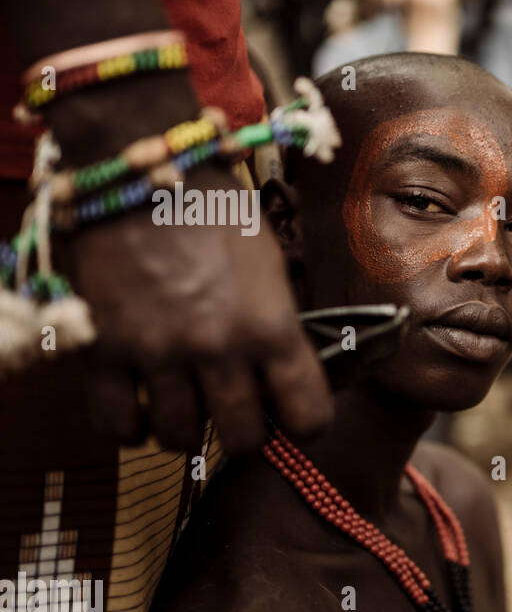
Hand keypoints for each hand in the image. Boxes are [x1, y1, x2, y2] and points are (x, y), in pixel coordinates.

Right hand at [74, 165, 332, 455]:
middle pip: (244, 439)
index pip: (309, 416)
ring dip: (188, 430)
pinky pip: (117, 426)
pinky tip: (141, 407)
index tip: (296, 419)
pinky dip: (131, 427)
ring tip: (187, 405)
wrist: (143, 172)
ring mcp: (159, 353)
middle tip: (237, 410)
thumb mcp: (271, 263)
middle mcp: (220, 348)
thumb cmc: (215, 211)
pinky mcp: (104, 350)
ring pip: (181, 439)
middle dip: (246, 432)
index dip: (307, 424)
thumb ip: (277, 320)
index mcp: (272, 326)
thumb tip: (285, 368)